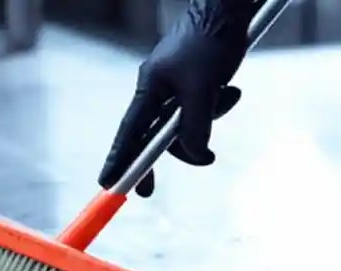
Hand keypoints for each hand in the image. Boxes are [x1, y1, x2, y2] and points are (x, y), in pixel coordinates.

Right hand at [98, 0, 251, 196]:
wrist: (228, 11)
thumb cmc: (210, 43)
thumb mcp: (203, 90)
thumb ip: (195, 127)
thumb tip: (197, 156)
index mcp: (149, 88)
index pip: (130, 133)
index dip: (119, 159)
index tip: (109, 183)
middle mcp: (158, 88)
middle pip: (159, 134)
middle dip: (178, 148)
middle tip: (174, 175)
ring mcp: (177, 85)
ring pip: (188, 121)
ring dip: (210, 117)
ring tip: (228, 95)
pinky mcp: (195, 81)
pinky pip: (203, 107)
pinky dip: (218, 104)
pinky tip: (231, 88)